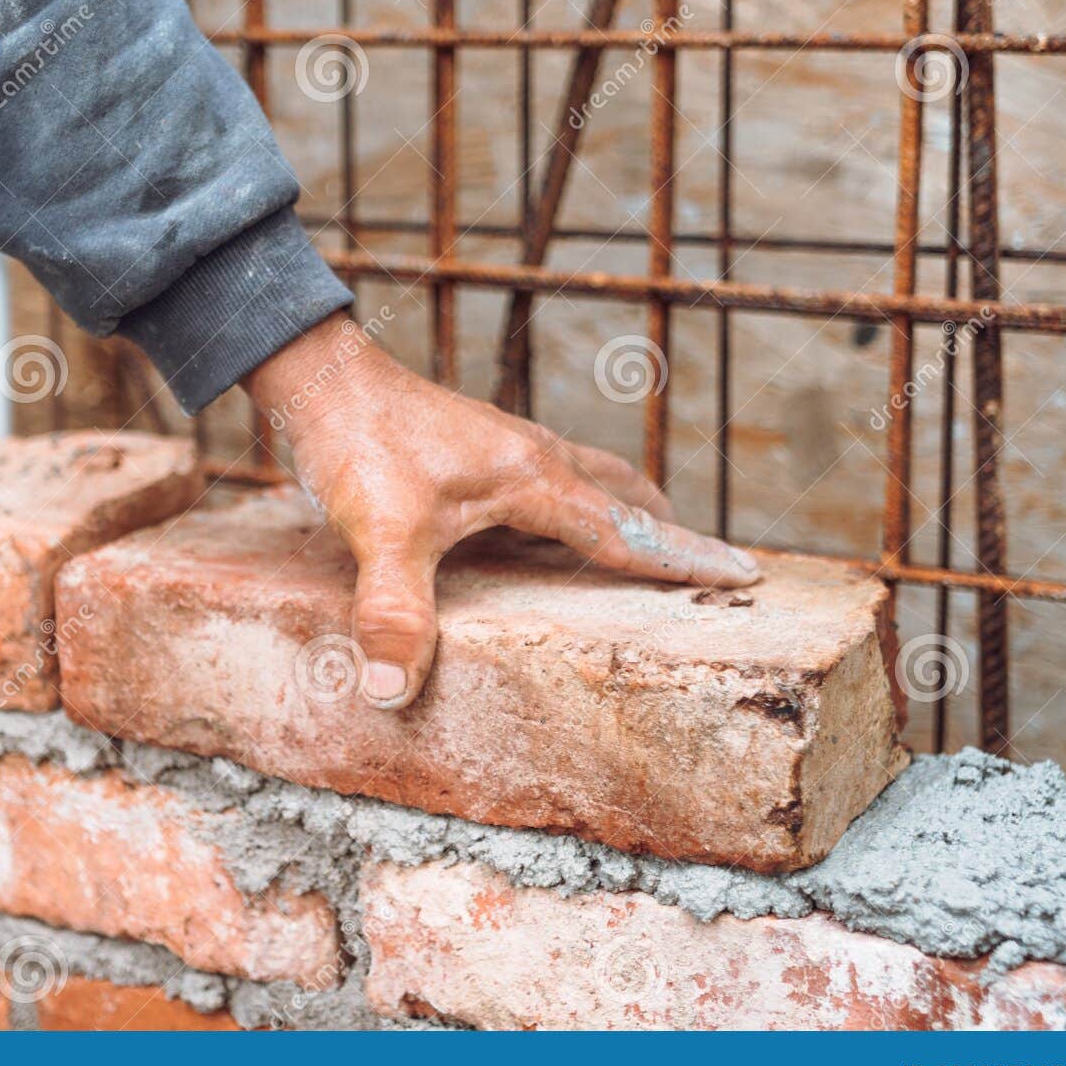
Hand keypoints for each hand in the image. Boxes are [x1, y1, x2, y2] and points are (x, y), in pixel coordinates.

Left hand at [243, 313, 760, 709]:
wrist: (319, 376)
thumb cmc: (360, 441)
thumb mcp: (382, 534)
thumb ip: (394, 612)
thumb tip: (394, 689)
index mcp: (534, 478)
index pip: (628, 529)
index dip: (684, 560)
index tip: (746, 575)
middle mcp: (532, 458)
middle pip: (621, 494)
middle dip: (665, 530)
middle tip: (704, 564)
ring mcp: (503, 449)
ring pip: (585, 481)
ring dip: (621, 511)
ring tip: (640, 545)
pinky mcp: (472, 452)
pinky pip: (545, 483)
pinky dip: (568, 508)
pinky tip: (539, 535)